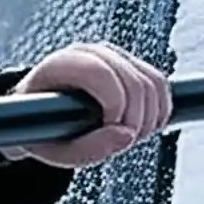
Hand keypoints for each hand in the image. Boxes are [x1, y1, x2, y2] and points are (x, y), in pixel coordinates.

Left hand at [0, 43, 172, 168]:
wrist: (43, 117)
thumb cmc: (46, 131)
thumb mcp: (59, 150)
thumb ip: (90, 148)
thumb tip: (127, 136)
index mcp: (64, 65)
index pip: (104, 74)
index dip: (117, 107)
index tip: (115, 134)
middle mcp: (92, 53)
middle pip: (135, 82)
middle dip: (139, 121)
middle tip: (126, 143)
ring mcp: (114, 55)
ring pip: (153, 82)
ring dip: (152, 118)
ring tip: (133, 137)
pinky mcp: (131, 65)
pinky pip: (160, 84)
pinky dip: (160, 110)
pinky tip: (144, 128)